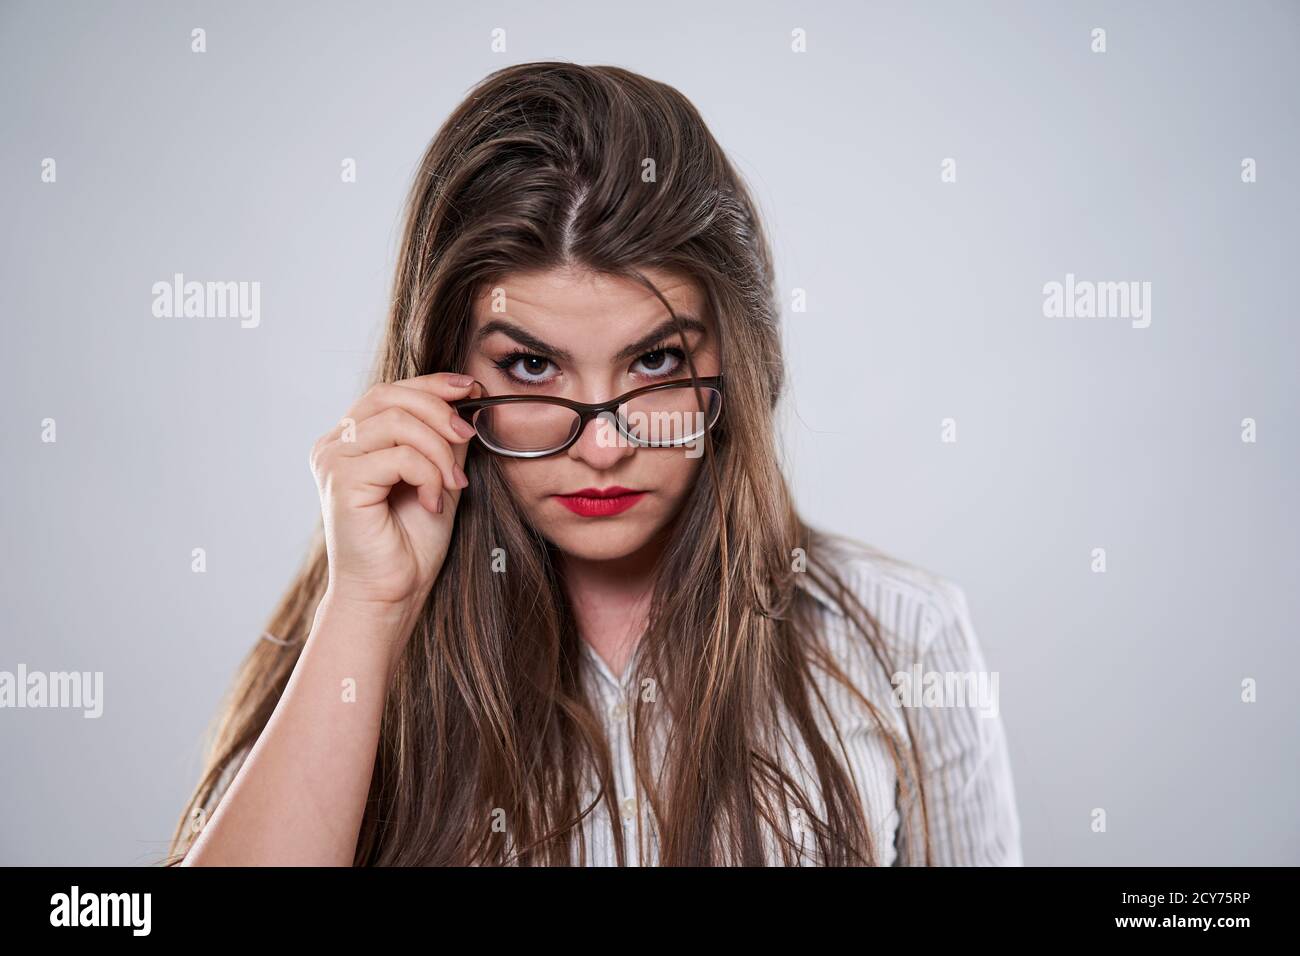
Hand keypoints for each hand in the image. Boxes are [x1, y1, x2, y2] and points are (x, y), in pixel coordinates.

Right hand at [309, 372, 480, 618]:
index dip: (431, 384)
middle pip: (390, 396)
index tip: (470, 388)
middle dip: (439, 412)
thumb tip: (465, 400)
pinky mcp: (341, 480)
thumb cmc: (410, 542)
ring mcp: (333, 460)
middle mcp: (334, 444)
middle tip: (467, 438)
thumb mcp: (437, 476)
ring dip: (438, 451)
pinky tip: (433, 502)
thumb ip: (442, 439)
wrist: (391, 592)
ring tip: (452, 485)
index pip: (390, 392)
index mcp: (351, 440)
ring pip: (398, 423)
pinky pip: (399, 456)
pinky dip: (428, 476)